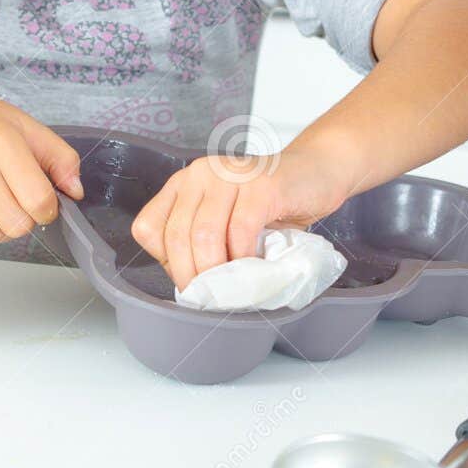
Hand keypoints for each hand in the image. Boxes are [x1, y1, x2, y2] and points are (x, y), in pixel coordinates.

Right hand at [0, 82, 83, 245]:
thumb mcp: (26, 126)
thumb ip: (60, 158)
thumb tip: (76, 192)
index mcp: (2, 144)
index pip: (38, 201)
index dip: (49, 209)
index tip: (44, 202)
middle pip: (17, 226)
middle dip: (25, 217)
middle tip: (16, 196)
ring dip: (0, 224)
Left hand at [131, 143, 353, 290]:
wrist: (318, 172)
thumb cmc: (272, 203)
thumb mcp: (226, 220)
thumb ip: (203, 242)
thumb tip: (192, 286)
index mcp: (184, 183)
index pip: (149, 227)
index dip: (165, 260)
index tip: (189, 277)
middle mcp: (200, 173)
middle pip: (177, 236)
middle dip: (192, 275)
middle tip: (210, 296)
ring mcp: (231, 175)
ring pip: (205, 235)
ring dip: (217, 271)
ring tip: (231, 286)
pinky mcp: (261, 185)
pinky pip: (241, 230)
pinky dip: (245, 257)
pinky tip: (254, 265)